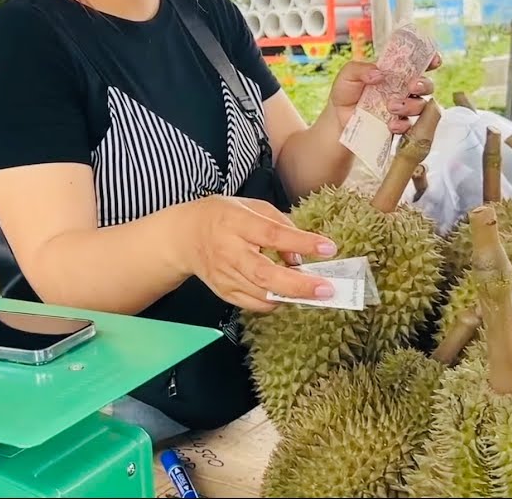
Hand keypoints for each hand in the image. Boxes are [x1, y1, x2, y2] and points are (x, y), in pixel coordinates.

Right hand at [183, 195, 338, 312]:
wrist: (184, 237)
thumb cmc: (222, 217)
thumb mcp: (251, 206)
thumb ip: (280, 224)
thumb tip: (300, 254)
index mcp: (236, 223)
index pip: (272, 234)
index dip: (301, 242)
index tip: (328, 248)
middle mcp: (229, 251)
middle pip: (265, 274)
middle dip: (299, 284)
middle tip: (326, 288)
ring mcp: (225, 276)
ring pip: (262, 294)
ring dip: (292, 295)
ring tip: (314, 291)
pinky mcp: (224, 292)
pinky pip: (255, 304)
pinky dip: (276, 302)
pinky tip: (288, 294)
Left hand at [327, 53, 442, 133]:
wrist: (338, 118)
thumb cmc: (346, 92)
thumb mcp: (348, 75)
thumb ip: (361, 69)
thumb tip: (378, 73)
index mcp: (395, 72)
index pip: (418, 63)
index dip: (430, 60)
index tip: (434, 61)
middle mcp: (403, 89)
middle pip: (426, 85)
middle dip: (423, 85)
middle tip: (412, 87)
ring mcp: (403, 108)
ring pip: (421, 106)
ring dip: (411, 106)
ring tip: (392, 107)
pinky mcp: (399, 125)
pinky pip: (410, 126)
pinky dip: (403, 125)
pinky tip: (391, 124)